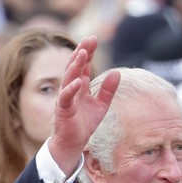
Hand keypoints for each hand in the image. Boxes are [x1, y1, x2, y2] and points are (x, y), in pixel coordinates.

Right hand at [49, 37, 119, 173]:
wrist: (74, 143)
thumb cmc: (85, 124)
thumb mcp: (101, 105)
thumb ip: (108, 90)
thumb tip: (117, 72)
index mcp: (80, 85)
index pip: (84, 64)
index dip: (88, 52)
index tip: (94, 39)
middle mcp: (72, 88)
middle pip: (75, 66)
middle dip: (81, 52)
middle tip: (88, 39)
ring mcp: (66, 98)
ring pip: (69, 77)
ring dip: (75, 65)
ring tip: (82, 53)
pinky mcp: (63, 109)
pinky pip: (66, 97)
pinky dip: (71, 89)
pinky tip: (78, 82)